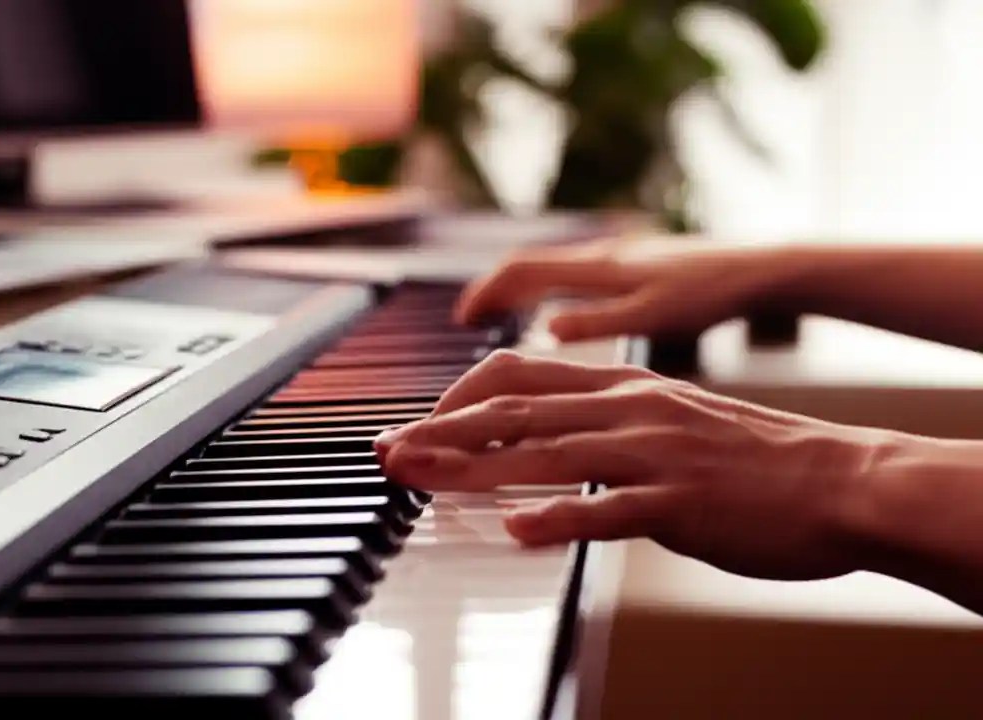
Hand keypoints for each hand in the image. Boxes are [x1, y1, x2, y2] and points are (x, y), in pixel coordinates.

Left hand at [374, 350, 897, 581]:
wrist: (838, 480)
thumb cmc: (750, 458)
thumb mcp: (668, 419)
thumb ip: (606, 423)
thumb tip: (545, 441)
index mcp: (623, 387)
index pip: (518, 376)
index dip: (458, 397)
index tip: (419, 423)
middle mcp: (629, 410)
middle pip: (513, 411)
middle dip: (440, 431)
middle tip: (387, 451)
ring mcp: (654, 454)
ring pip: (545, 454)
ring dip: (472, 468)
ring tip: (419, 479)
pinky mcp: (680, 502)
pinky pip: (609, 510)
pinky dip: (558, 519)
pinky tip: (515, 530)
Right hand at [454, 235, 802, 341]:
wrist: (765, 269)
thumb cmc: (714, 295)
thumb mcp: (654, 317)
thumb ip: (598, 324)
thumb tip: (545, 328)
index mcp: (600, 266)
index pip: (522, 270)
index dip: (486, 292)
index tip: (463, 317)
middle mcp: (604, 255)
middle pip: (532, 265)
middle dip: (495, 290)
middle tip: (470, 319)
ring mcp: (622, 258)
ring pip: (556, 269)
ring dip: (523, 291)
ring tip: (505, 319)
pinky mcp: (640, 266)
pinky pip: (579, 276)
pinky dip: (554, 292)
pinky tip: (565, 316)